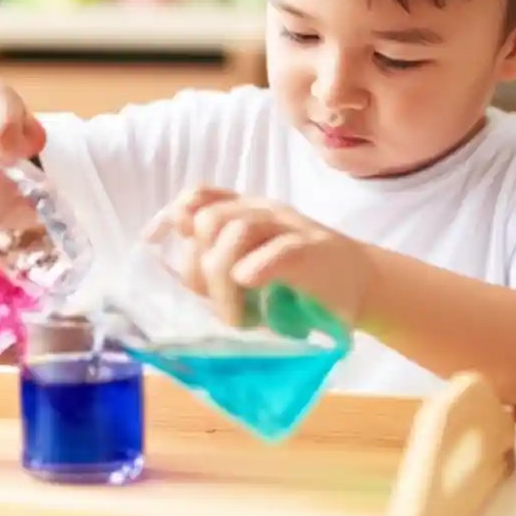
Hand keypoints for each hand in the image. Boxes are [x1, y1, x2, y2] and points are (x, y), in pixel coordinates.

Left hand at [145, 186, 370, 327]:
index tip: (153, 242)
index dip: (173, 216)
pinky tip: (249, 281)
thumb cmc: (299, 286)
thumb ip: (215, 269)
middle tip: (218, 308)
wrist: (363, 287)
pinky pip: (281, 249)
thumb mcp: (250, 275)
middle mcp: (265, 213)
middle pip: (210, 220)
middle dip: (202, 268)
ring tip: (238, 318)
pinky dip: (260, 264)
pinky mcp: (316, 251)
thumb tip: (170, 278)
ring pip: (238, 230)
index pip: (201, 197)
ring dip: (225, 281)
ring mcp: (291, 228)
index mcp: (246, 214)